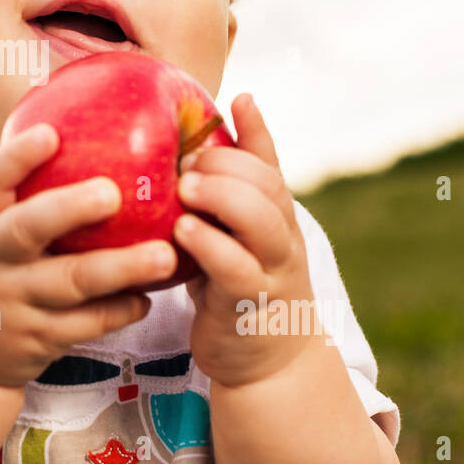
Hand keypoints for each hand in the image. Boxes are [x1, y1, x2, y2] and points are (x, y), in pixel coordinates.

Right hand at [0, 124, 178, 388]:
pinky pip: (86, 324)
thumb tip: (66, 111)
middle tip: (113, 193)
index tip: (49, 134)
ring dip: (121, 268)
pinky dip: (120, 309)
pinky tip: (147, 296)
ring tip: (164, 255)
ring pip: (71, 284)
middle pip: (28, 229)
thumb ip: (18, 188)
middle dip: (70, 209)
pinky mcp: (36, 339)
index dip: (15, 158)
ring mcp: (12, 301)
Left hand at [175, 94, 319, 387]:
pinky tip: (182, 232)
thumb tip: (187, 147)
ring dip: (221, 196)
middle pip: (267, 183)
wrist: (266, 364)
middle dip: (227, 164)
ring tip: (185, 187)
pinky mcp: (250, 304)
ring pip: (261, 219)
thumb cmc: (236, 289)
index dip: (255, 128)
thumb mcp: (231, 238)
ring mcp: (272, 269)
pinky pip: (237, 268)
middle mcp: (281, 235)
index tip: (236, 99)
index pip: (270, 162)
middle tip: (185, 162)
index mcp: (275, 214)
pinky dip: (211, 245)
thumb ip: (219, 198)